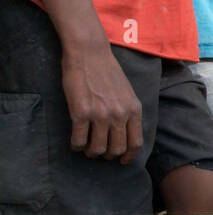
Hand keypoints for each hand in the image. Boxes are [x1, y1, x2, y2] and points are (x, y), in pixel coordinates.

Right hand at [61, 46, 142, 161]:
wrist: (89, 53)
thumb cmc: (107, 70)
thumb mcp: (127, 91)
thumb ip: (128, 111)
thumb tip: (126, 132)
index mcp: (133, 109)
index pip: (136, 143)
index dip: (128, 156)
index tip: (121, 161)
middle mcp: (119, 114)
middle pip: (116, 149)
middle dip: (107, 155)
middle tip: (99, 151)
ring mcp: (100, 114)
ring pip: (97, 149)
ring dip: (91, 152)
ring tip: (86, 147)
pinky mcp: (80, 112)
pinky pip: (79, 140)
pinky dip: (76, 145)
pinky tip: (75, 141)